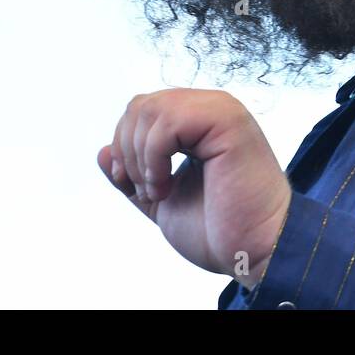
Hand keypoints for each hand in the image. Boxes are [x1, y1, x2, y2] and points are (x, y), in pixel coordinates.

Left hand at [97, 88, 292, 285]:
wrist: (252, 250)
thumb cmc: (217, 229)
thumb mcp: (160, 199)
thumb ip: (132, 175)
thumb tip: (102, 151)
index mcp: (197, 123)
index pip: (142, 110)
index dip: (125, 146)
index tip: (133, 186)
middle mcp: (209, 108)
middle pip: (140, 105)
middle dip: (128, 151)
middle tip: (146, 189)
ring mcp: (220, 110)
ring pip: (150, 109)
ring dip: (141, 158)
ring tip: (159, 190)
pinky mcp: (227, 119)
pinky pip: (169, 120)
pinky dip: (155, 157)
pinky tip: (167, 184)